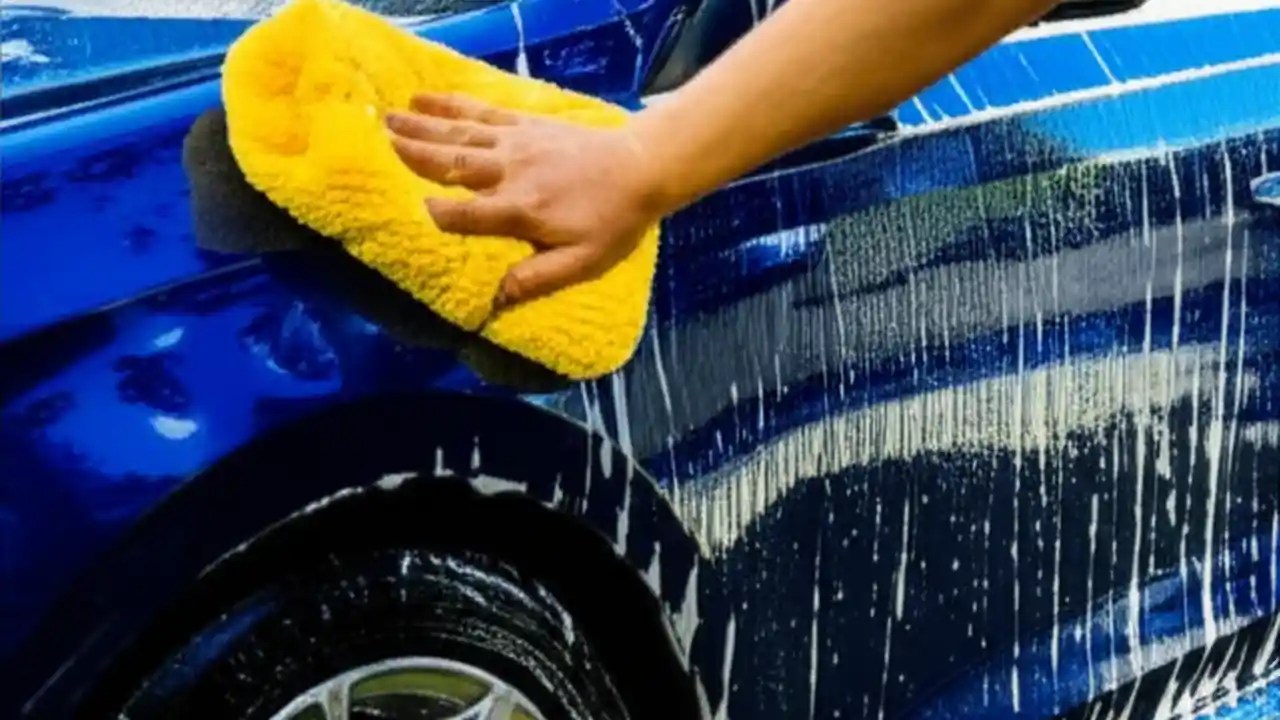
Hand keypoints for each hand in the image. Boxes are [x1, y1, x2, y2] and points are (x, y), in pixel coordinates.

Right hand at [386, 93, 665, 309]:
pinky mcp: (524, 124)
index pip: (464, 215)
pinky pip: (481, 113)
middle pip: (451, 165)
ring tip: (385, 119)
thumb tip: (493, 303)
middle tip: (374, 146)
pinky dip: (452, 105)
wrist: (643, 168)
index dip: (433, 215)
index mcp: (520, 211)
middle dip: (412, 155)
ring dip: (421, 127)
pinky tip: (425, 98)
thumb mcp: (582, 264)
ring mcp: (516, 143)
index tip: (399, 211)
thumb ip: (536, 281)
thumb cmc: (613, 222)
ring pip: (459, 135)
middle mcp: (510, 173)